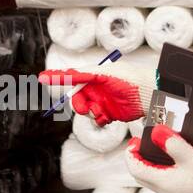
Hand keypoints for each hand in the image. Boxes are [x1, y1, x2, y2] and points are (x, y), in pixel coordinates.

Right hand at [38, 65, 154, 125]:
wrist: (151, 95)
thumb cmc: (130, 79)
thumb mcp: (104, 74)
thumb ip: (82, 75)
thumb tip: (64, 73)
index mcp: (94, 74)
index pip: (72, 76)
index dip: (57, 78)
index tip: (41, 77)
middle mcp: (97, 87)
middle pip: (76, 98)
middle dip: (79, 104)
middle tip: (86, 108)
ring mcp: (103, 101)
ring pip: (86, 111)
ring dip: (91, 113)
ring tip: (103, 112)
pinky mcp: (111, 113)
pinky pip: (97, 119)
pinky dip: (100, 119)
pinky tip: (109, 116)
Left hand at [126, 124, 192, 192]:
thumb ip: (173, 143)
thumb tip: (156, 133)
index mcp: (164, 184)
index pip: (136, 169)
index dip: (131, 154)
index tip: (134, 142)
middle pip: (144, 177)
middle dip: (141, 161)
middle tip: (143, 146)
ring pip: (159, 184)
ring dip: (156, 170)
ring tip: (163, 155)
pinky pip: (172, 190)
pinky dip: (169, 178)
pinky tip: (181, 170)